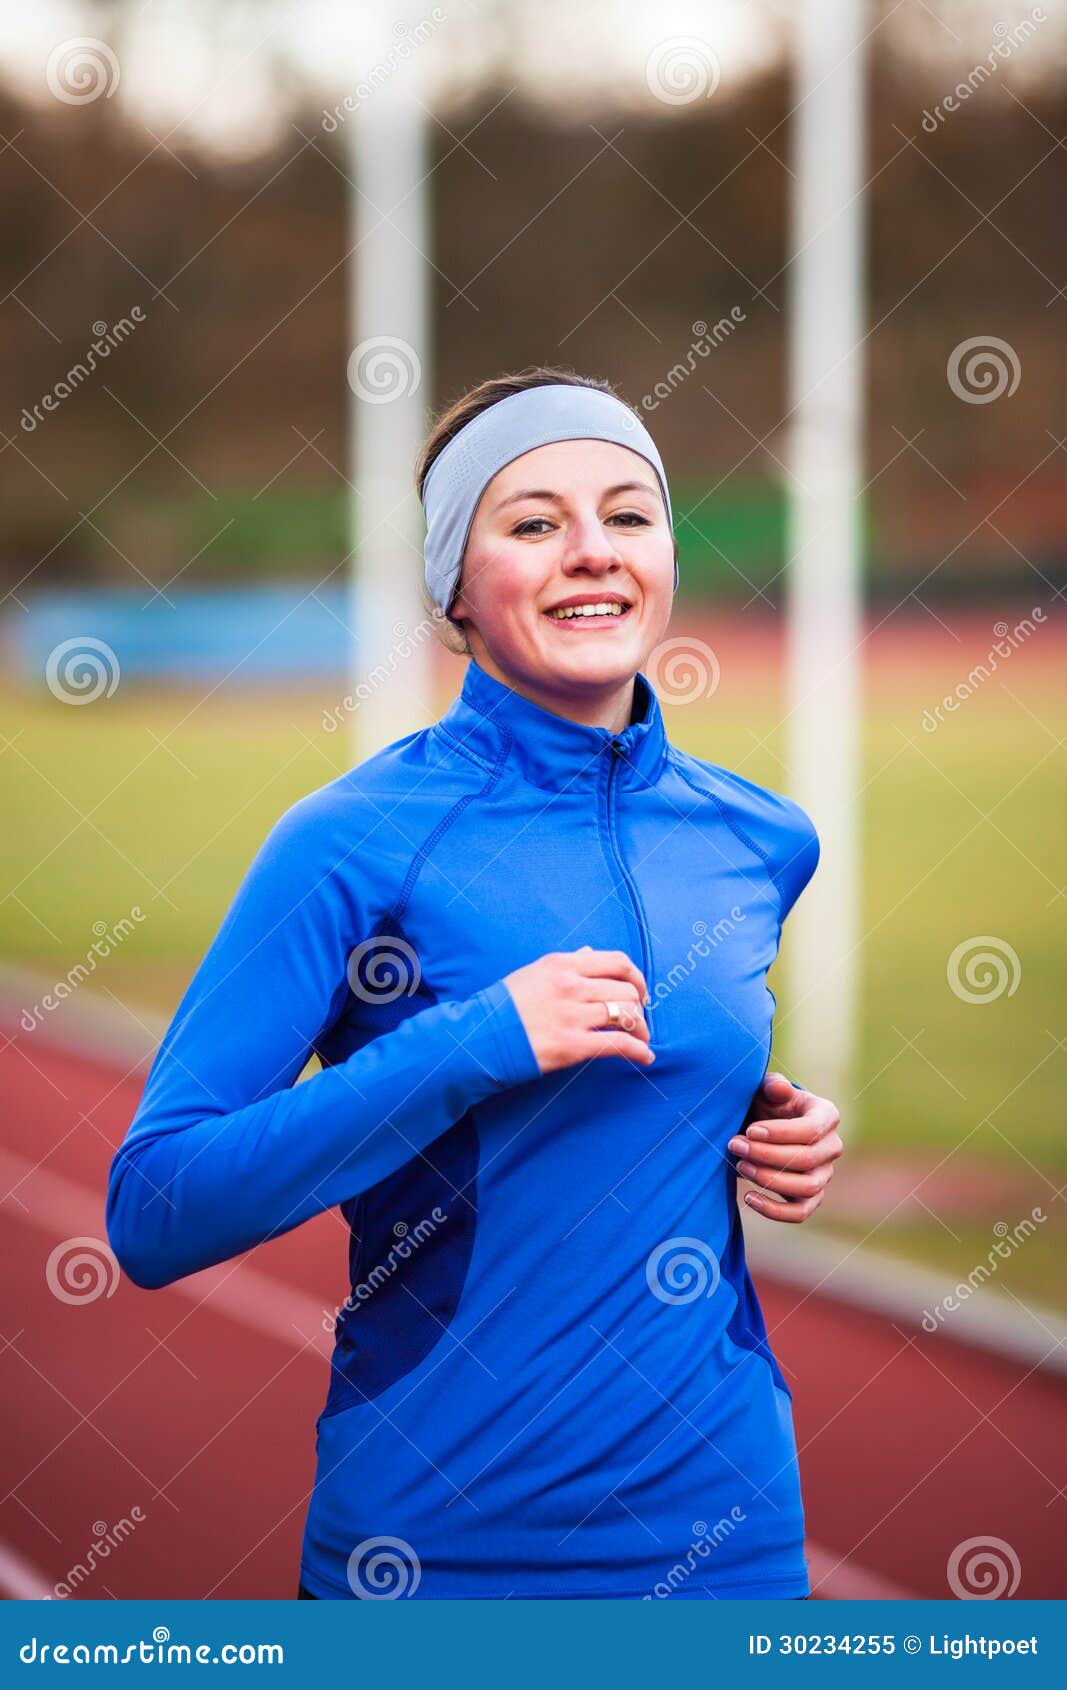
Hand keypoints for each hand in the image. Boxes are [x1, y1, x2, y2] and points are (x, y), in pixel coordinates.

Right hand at [502, 946, 653, 1074]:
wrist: (480, 1037)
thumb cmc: (505, 1006)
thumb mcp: (533, 973)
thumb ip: (566, 964)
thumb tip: (589, 951)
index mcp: (562, 964)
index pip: (617, 962)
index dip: (637, 977)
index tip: (640, 991)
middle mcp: (571, 985)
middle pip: (626, 991)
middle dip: (639, 1007)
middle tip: (638, 1019)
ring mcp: (572, 1015)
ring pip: (627, 1016)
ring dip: (642, 1030)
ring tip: (642, 1040)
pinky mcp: (573, 1045)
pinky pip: (619, 1045)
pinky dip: (639, 1052)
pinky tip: (644, 1058)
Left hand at [726, 1072, 841, 1222]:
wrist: (761, 1125)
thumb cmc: (766, 1103)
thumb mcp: (767, 1089)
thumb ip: (773, 1086)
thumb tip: (779, 1089)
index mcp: (826, 1115)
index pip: (810, 1130)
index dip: (779, 1133)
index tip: (749, 1131)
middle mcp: (831, 1146)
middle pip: (807, 1159)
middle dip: (767, 1155)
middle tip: (735, 1146)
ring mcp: (824, 1174)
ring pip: (807, 1187)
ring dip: (770, 1180)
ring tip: (741, 1166)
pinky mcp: (812, 1197)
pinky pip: (800, 1213)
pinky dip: (774, 1211)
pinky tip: (747, 1197)